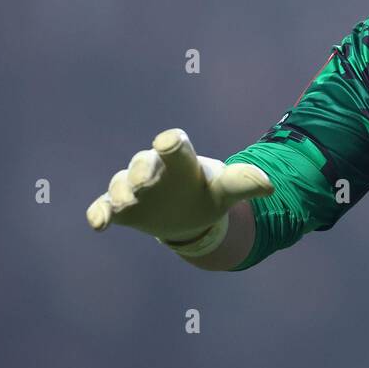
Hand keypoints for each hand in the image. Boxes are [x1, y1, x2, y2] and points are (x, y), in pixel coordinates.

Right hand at [85, 128, 272, 244]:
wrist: (187, 213)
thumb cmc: (207, 193)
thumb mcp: (226, 191)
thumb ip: (243, 182)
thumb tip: (269, 184)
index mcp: (181, 160)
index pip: (175, 145)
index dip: (171, 144)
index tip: (168, 143)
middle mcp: (154, 168)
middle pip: (143, 163)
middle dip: (143, 171)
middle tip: (147, 182)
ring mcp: (133, 188)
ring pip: (121, 183)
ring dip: (122, 192)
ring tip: (128, 203)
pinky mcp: (120, 209)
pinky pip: (103, 207)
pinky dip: (99, 213)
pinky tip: (99, 224)